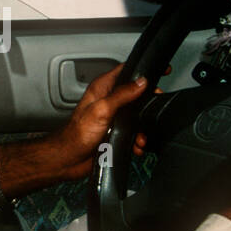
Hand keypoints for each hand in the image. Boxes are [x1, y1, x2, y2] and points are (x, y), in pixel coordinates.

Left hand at [0, 63, 154, 197]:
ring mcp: (112, 117)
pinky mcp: (114, 132)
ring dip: (143, 127)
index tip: (160, 71)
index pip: (126, 71)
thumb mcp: (102, 109)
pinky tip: (136, 145)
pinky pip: (133, 133)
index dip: (143, 70)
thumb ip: (122, 94)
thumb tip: (141, 82)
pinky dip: (137, 140)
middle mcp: (108, 100)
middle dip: (148, 103)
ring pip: (137, 116)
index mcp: (103, 88)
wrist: (69, 160)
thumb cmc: (77, 135)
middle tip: (154, 107)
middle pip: (136, 94)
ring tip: (141, 135)